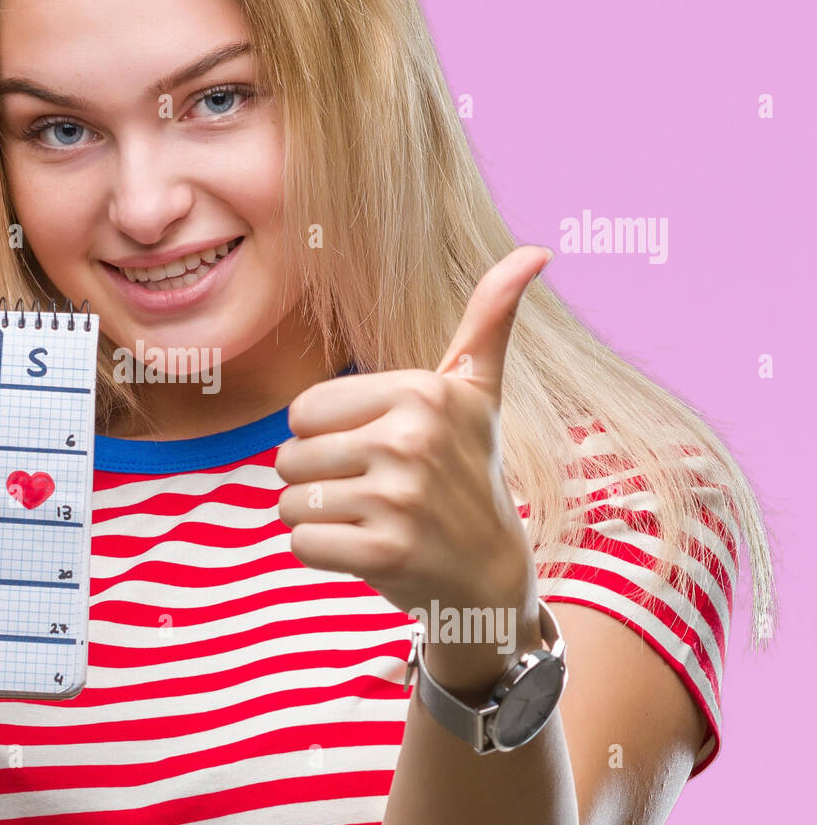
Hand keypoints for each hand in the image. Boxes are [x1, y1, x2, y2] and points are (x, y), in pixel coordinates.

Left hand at [274, 246, 551, 649]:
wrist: (490, 573)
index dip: (326, 437)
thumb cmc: (467, 471)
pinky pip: (302, 544)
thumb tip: (535, 251)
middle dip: (319, 480)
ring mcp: (401, 498)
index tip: (379, 451)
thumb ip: (488, 320)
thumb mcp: (476, 393)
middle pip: (290, 457)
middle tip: (376, 493)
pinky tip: (368, 551)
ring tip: (371, 520)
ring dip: (319, 518)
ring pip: (291, 501)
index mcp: (422, 392)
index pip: (302, 412)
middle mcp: (412, 439)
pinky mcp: (386, 552)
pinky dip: (323, 554)